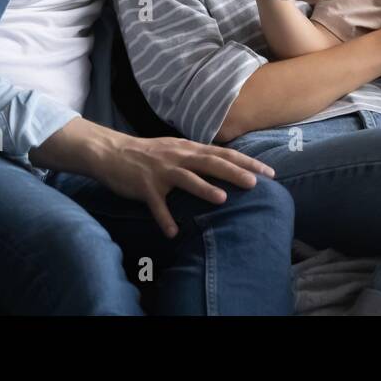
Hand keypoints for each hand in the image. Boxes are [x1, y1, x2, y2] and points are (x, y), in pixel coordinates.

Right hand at [95, 134, 276, 237]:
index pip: (223, 154)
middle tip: (256, 183)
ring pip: (186, 178)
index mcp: (189, 149)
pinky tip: (173, 232)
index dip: (247, 162)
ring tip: (222, 199)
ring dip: (204, 189)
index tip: (269, 173)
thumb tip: (225, 165)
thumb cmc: (149, 153)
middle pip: (211, 163)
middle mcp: (179, 157)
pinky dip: (164, 218)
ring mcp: (162, 171)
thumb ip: (199, 156)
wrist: (112, 152)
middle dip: (234, 172)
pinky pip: (156, 204)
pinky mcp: (145, 186)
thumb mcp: (177, 149)